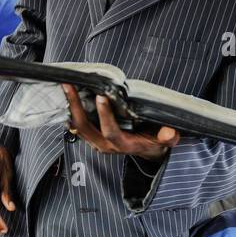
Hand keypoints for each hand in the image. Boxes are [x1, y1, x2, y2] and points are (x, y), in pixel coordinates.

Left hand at [62, 85, 178, 159]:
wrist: (145, 150)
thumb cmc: (154, 141)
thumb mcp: (165, 141)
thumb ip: (168, 137)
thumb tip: (169, 132)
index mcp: (124, 145)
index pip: (111, 132)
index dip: (105, 115)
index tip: (101, 97)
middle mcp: (106, 146)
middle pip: (85, 128)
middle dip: (76, 106)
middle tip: (70, 86)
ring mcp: (96, 142)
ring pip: (77, 126)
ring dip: (70, 106)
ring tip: (65, 87)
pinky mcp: (91, 137)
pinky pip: (76, 125)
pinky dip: (71, 111)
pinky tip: (67, 95)